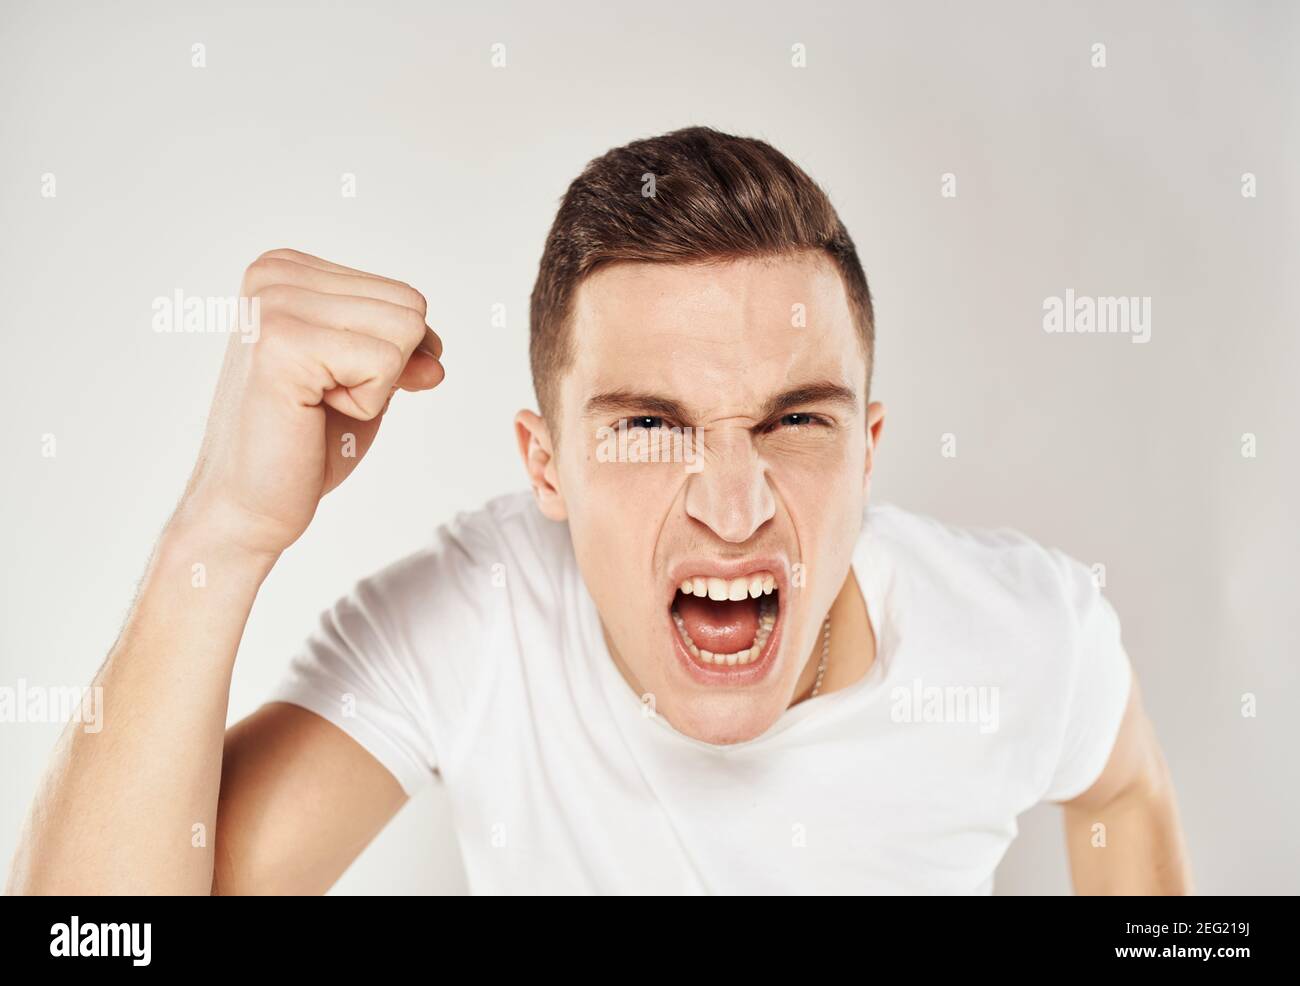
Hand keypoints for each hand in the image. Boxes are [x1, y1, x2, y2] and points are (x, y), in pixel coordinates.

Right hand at [177, 248, 444, 557]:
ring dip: (375, 386)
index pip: (403, 296)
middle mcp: (275, 275)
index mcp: (288, 269)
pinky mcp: (281, 344)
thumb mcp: (369, 378)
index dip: (393, 356)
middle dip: (387, 369)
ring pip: (405, 331)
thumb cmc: (304, 441)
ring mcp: (273, 305)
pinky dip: (366, 403)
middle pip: (409, 307)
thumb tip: (435, 356)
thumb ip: (404, 348)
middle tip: (324, 400)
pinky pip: (385, 362)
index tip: (332, 383)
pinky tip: (312, 414)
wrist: (251, 503)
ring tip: (317, 405)